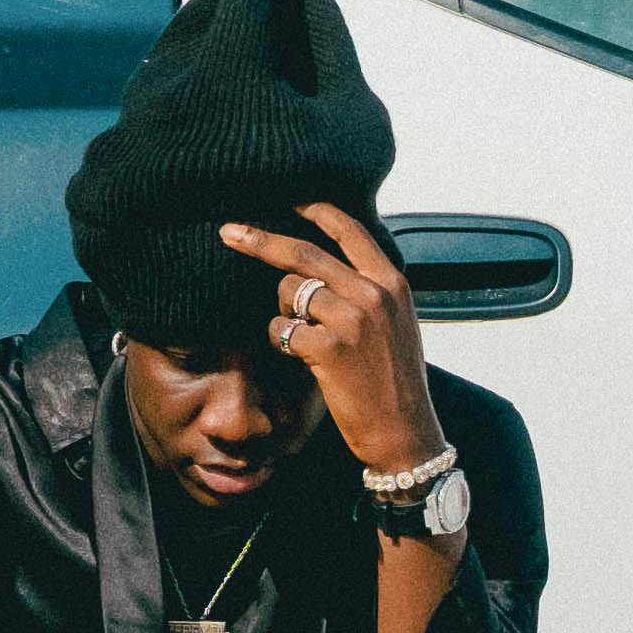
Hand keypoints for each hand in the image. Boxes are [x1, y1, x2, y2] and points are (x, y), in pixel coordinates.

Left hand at [221, 202, 440, 478]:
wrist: (405, 432)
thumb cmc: (395, 381)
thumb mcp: (398, 323)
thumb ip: (370, 290)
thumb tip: (325, 266)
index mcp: (392, 283)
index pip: (349, 230)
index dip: (314, 210)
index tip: (288, 201)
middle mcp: (374, 294)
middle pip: (305, 254)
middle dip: (260, 241)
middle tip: (228, 232)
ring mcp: (352, 321)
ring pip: (289, 293)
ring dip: (283, 312)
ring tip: (304, 336)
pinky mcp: (329, 349)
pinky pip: (281, 330)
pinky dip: (280, 340)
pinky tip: (300, 356)